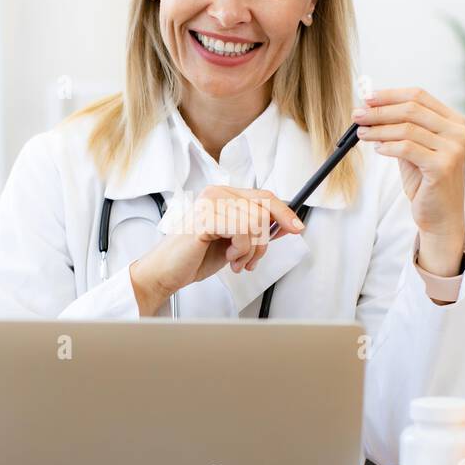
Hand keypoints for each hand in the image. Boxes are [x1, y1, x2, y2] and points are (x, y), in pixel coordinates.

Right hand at [129, 185, 305, 314]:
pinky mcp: (206, 218)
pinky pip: (242, 231)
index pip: (264, 196)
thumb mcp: (235, 242)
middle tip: (249, 259)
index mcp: (223, 194)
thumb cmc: (196, 257)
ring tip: (235, 260)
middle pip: (264, 208)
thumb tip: (286, 225)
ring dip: (251, 249)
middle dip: (263, 241)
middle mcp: (217, 192)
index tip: (297, 228)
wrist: (167, 272)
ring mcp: (210, 203)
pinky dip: (241, 250)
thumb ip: (257, 230)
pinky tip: (228, 257)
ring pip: (256, 221)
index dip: (284, 212)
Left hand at [353, 87, 464, 274]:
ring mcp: (453, 149)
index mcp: (453, 122)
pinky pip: (407, 148)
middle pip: (411, 109)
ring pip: (407, 128)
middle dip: (380, 111)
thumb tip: (370, 109)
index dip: (389, 95)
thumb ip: (400, 129)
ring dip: (379, 129)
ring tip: (361, 133)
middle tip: (357, 115)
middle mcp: (457, 132)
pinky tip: (377, 149)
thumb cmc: (426, 182)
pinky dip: (388, 146)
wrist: (441, 216)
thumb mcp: (414, 149)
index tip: (367, 98)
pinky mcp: (443, 166)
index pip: (418, 95)